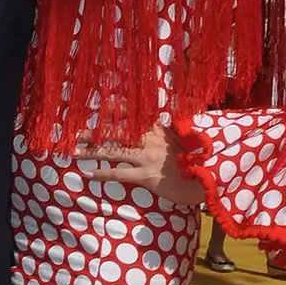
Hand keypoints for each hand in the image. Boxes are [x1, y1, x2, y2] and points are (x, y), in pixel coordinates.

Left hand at [81, 122, 204, 204]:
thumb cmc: (201, 159)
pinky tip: (88, 174)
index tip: (99, 107)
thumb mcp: (188, 138)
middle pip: (116, 133)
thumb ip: (175, 130)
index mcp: (160, 129)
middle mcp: (150, 140)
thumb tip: (168, 123)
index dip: (114, 111)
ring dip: (92, 151)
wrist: (210, 177)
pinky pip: (119, 173)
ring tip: (74, 151)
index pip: (132, 116)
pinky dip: (102, 173)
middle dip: (94, 132)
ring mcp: (147, 157)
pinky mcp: (147, 176)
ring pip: (113, 151)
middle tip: (75, 132)